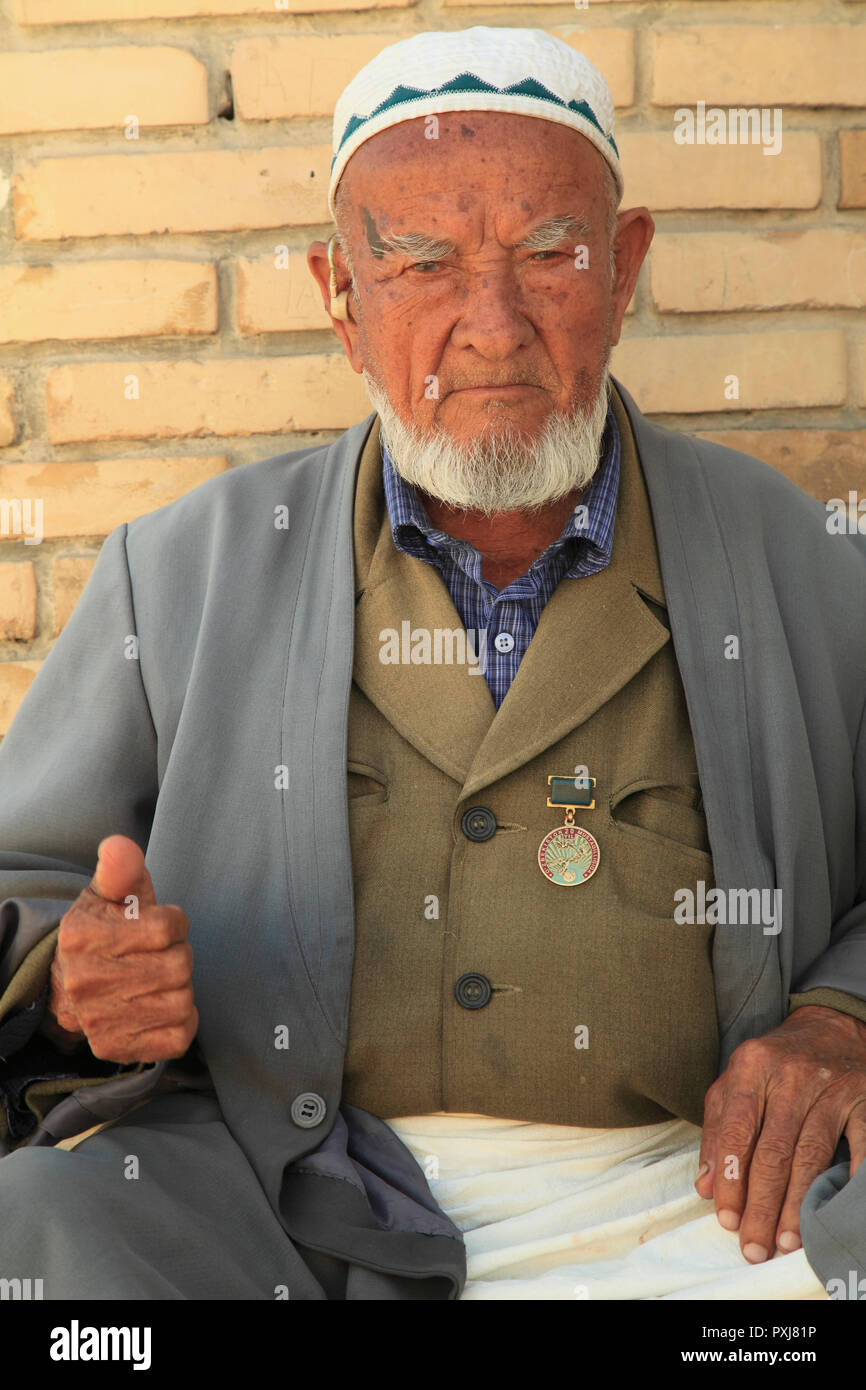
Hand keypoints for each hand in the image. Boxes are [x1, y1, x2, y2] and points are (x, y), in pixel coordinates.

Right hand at [42, 834, 197, 1063]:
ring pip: (182, 1001)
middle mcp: (87, 981)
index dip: (175, 923)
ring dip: (181, 987)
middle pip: (178, 967)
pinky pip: (179, 1036)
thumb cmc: (102, 931)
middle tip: (161, 954)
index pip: (166, 928)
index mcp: (84, 936)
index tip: (164, 926)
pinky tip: (162, 1005)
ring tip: (159, 979)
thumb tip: (120, 846)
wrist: (70, 986)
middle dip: (178, 955)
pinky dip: (182, 1020)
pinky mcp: (116, 1048)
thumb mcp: (107, 894)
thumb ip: (120, 869)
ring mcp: (100, 1020)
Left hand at [695, 1004, 865, 1262]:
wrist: (830, 1026)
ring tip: (785, 1241)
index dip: (730, 1179)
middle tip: (754, 1247)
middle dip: (762, 1205)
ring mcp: (830, 1087)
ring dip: (797, 1204)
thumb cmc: (775, 1063)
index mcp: (751, 1066)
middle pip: (772, 1150)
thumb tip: (705, 1185)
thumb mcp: (737, 1082)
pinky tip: (834, 1210)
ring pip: (810, 1155)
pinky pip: (858, 1146)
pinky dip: (847, 1179)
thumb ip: (717, 1130)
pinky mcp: (863, 1099)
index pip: (736, 1131)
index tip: (726, 1219)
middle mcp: (790, 1075)